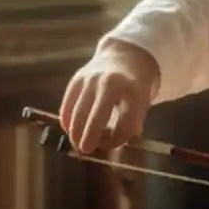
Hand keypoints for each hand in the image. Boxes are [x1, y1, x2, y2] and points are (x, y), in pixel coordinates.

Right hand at [59, 38, 159, 154]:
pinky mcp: (77, 79)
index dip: (119, 139)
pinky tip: (71, 130)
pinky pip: (67, 106)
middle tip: (86, 151)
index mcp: (133, 91)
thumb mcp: (142, 104)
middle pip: (97, 118)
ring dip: (75, 133)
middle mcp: (110, 84)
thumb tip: (113, 145)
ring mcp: (91, 80)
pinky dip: (67, 121)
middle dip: (89, 139)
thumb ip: (130, 124)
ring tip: (78, 144)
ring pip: (78, 114)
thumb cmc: (134, 88)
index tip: (114, 144)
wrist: (125, 57)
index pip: (125, 123)